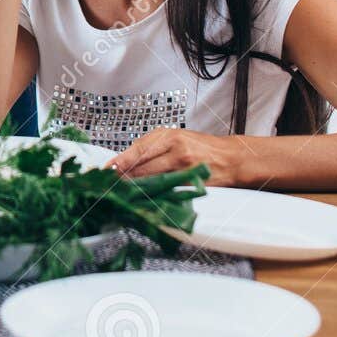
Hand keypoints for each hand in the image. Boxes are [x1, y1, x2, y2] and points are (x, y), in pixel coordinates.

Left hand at [110, 128, 246, 185]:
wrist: (232, 157)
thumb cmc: (201, 147)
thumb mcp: (176, 139)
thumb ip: (153, 148)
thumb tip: (125, 161)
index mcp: (169, 136)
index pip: (137, 150)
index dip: (120, 162)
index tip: (105, 171)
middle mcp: (176, 148)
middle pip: (142, 166)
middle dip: (124, 178)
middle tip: (108, 186)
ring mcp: (185, 166)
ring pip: (153, 180)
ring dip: (136, 189)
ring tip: (122, 194)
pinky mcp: (193, 183)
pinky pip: (169, 191)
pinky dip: (155, 196)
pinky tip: (146, 200)